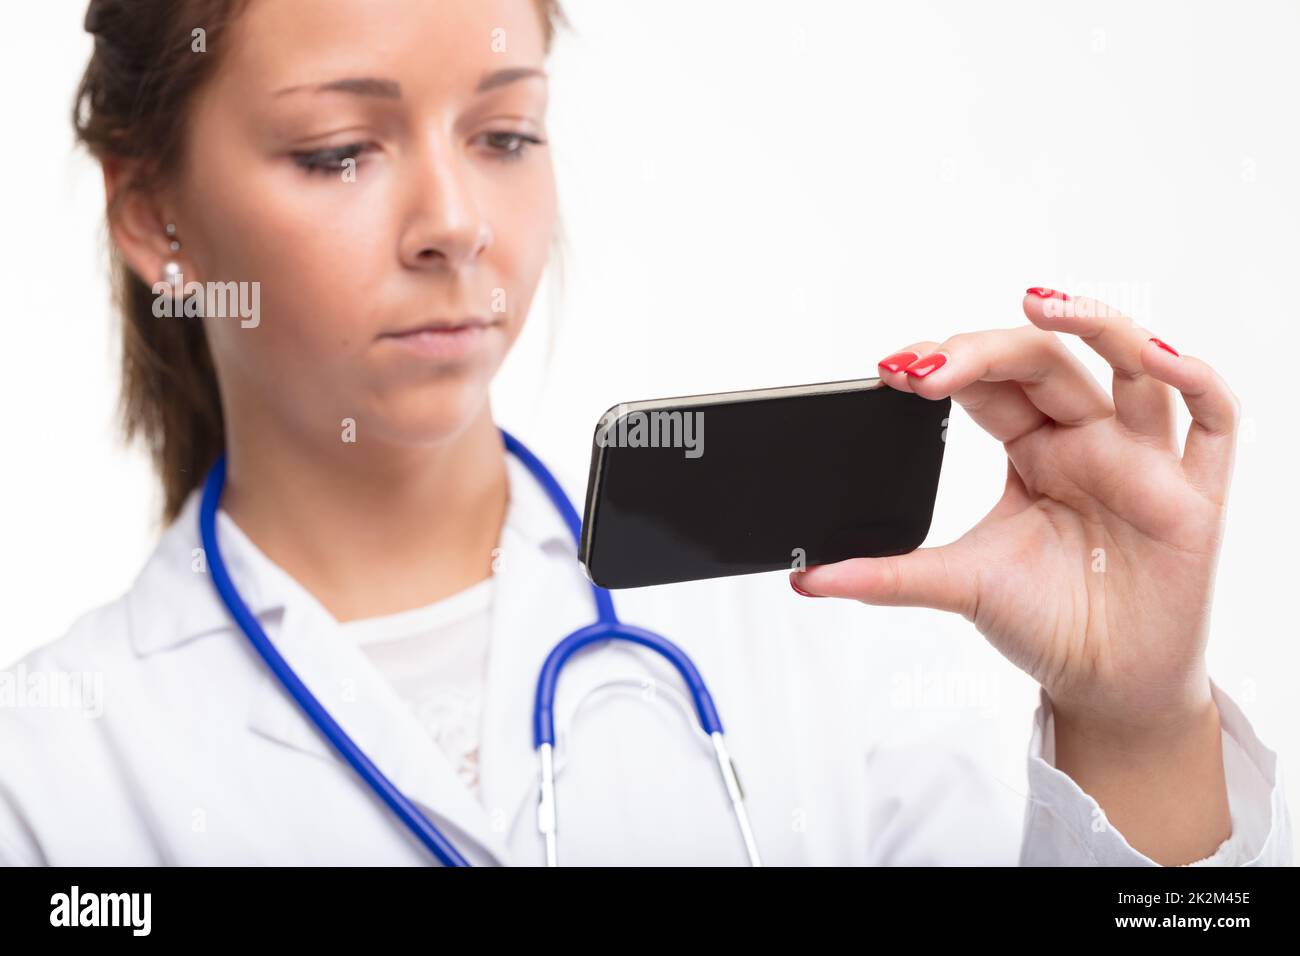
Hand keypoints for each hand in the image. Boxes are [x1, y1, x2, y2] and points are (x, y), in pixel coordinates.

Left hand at [791, 288, 1241, 735]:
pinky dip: (1193, 378)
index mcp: (1034, 451)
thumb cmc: (1047, 623)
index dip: (948, 364)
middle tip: (928, 364)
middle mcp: (1089, 443)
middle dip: (985, 350)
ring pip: (1132, 367)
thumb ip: (887, 575)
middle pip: (1047, 364)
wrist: (1106, 689)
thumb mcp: (959, 586)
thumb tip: (805, 577)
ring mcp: (1143, 462)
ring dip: (1093, 325)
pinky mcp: (1195, 496)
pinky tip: (1153, 359)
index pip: (992, 383)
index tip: (893, 369)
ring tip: (1038, 306)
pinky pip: (1213, 419)